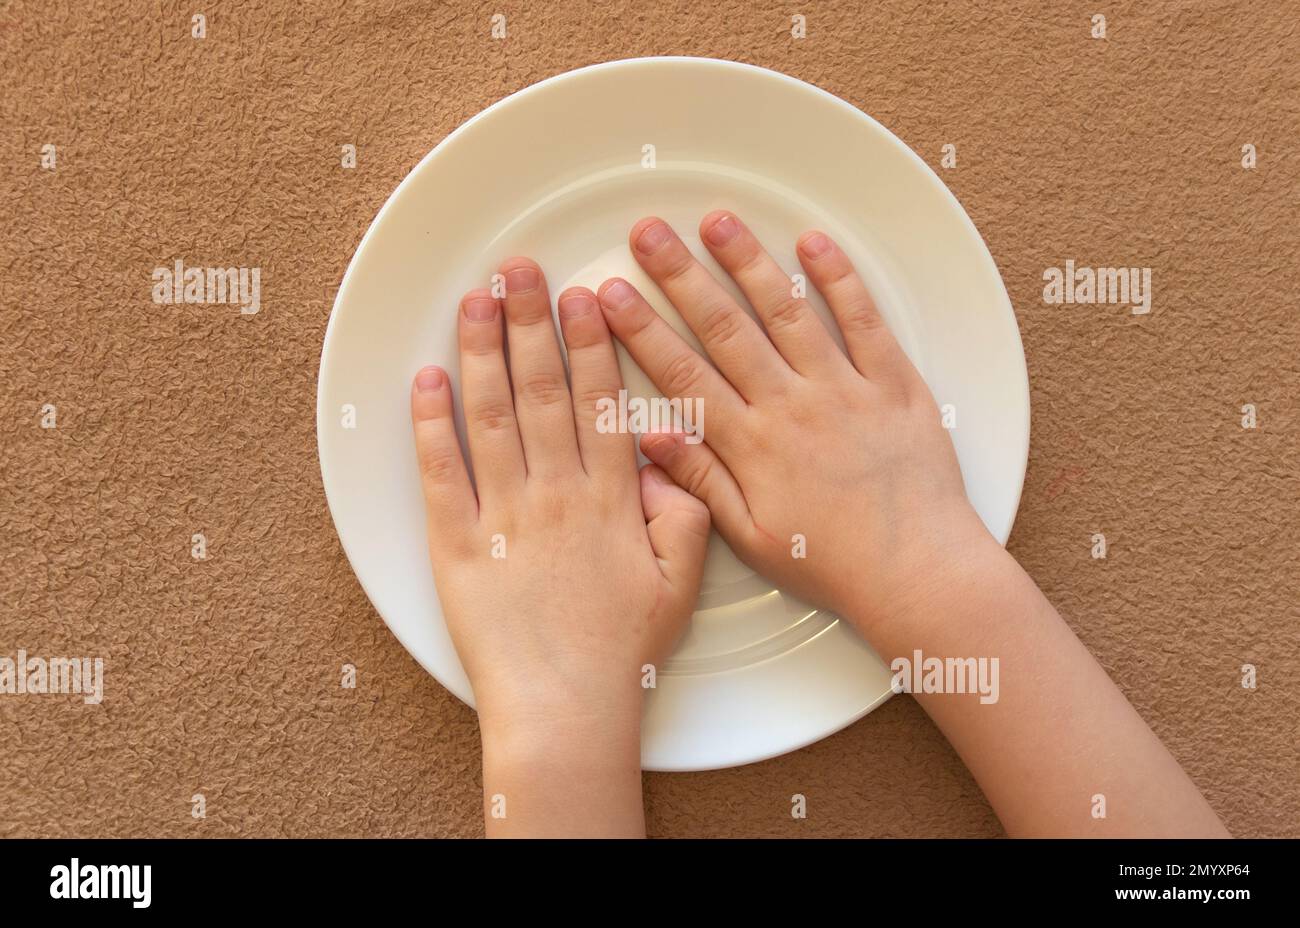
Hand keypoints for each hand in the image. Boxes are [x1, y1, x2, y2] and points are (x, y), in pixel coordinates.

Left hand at [409, 259, 708, 835]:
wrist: (564, 708)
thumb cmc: (622, 650)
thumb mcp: (681, 583)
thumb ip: (684, 514)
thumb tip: (667, 461)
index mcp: (612, 499)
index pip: (600, 402)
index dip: (591, 344)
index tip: (584, 294)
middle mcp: (557, 493)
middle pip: (542, 391)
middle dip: (531, 321)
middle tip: (520, 267)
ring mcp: (503, 515)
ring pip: (492, 416)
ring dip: (483, 350)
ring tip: (477, 297)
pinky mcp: (456, 545)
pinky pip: (442, 473)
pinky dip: (432, 422)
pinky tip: (428, 377)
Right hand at [596, 212, 996, 634]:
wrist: (918, 571)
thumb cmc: (832, 563)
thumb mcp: (751, 537)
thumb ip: (700, 481)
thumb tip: (647, 438)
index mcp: (752, 446)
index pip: (683, 374)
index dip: (641, 330)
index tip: (610, 293)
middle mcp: (791, 407)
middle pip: (725, 329)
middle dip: (680, 275)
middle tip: (648, 231)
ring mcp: (844, 389)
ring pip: (787, 312)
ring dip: (749, 262)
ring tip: (717, 220)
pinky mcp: (893, 383)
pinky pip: (863, 321)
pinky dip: (839, 279)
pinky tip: (813, 242)